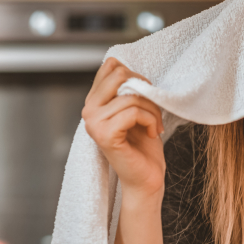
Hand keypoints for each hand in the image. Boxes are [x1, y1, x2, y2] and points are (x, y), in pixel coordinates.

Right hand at [82, 57, 165, 199]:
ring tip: (155, 126)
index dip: (136, 77)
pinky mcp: (104, 135)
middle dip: (146, 91)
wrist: (147, 178)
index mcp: (95, 101)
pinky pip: (133, 112)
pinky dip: (150, 121)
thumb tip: (128, 66)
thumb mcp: (137, 110)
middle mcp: (88, 110)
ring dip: (153, 111)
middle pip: (121, 75)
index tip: (147, 98)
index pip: (112, 66)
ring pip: (131, 97)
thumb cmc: (145, 146)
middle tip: (154, 111)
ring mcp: (93, 122)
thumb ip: (128, 90)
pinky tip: (152, 133)